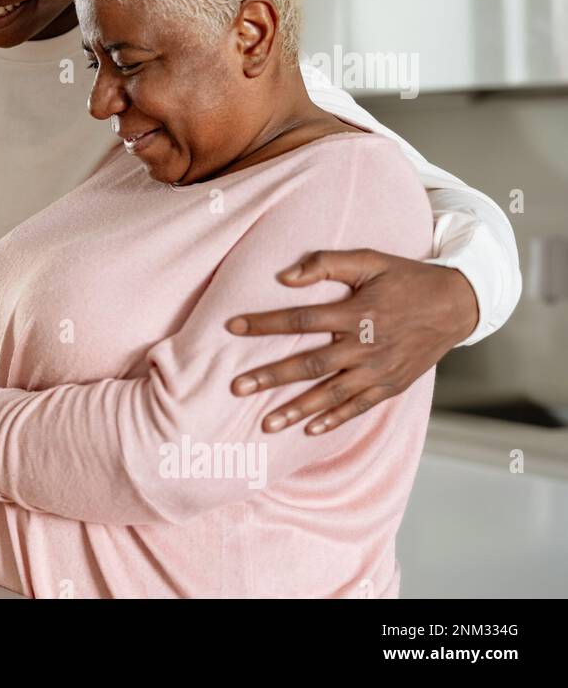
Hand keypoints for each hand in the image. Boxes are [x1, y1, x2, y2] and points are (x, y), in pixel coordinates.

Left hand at [226, 249, 477, 434]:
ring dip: (296, 409)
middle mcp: (366, 345)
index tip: (232, 327)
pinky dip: (334, 420)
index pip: (300, 320)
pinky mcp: (392, 385)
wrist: (459, 304)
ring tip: (265, 423)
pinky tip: (309, 430)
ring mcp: (379, 370)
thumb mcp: (370, 259)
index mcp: (357, 313)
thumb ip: (326, 264)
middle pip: (309, 364)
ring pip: (330, 394)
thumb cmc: (407, 278)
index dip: (264, 323)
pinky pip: (358, 407)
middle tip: (236, 388)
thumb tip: (284, 276)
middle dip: (270, 377)